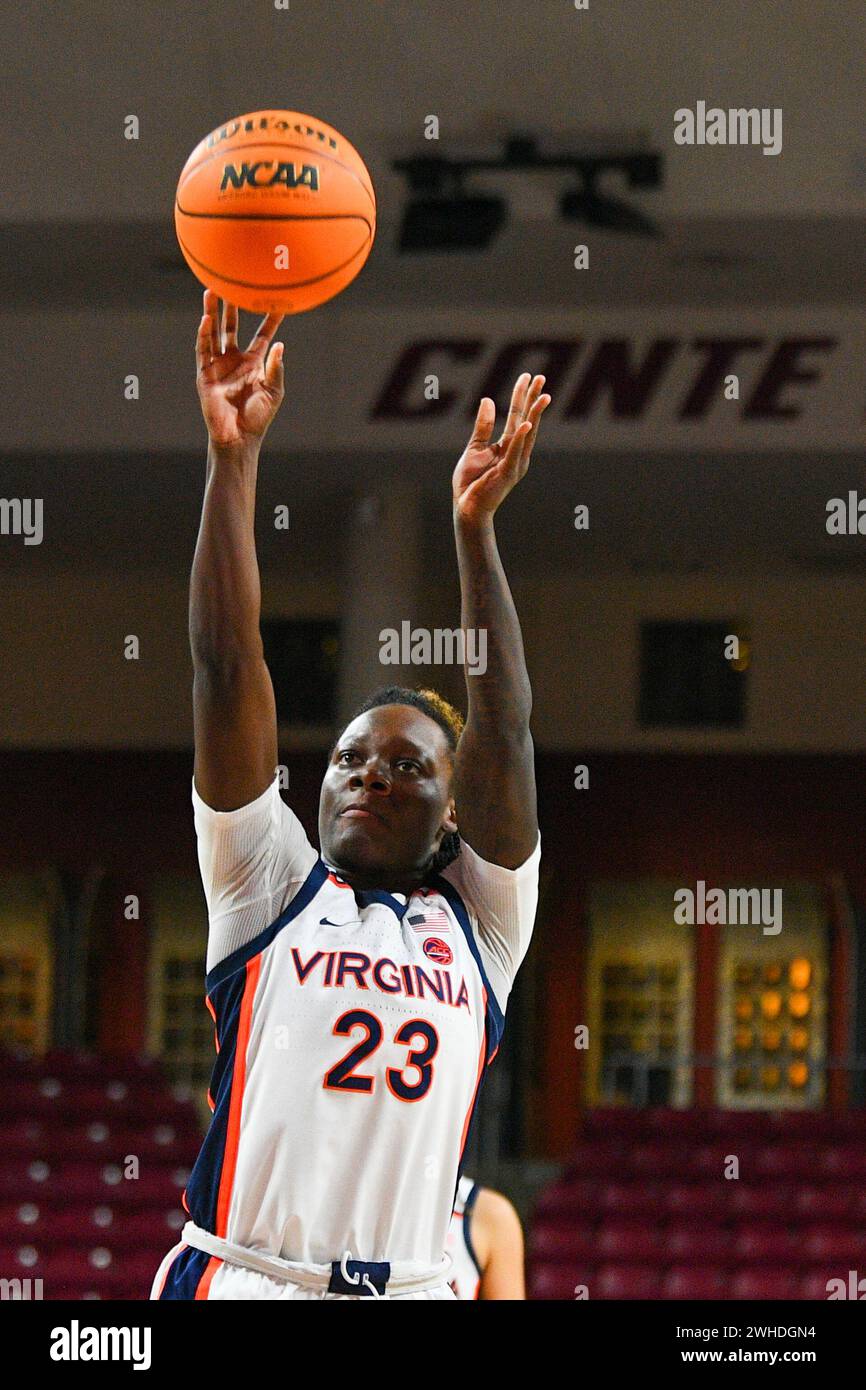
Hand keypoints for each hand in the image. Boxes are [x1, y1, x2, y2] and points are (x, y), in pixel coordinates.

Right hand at [196, 290, 284, 449]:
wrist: (238, 437)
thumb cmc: (258, 417)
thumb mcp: (274, 391)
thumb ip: (276, 368)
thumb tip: (280, 344)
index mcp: (253, 363)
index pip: (262, 335)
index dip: (269, 319)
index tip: (277, 300)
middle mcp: (234, 360)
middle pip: (232, 327)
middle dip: (232, 307)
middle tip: (233, 284)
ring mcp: (218, 365)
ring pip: (214, 333)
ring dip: (213, 313)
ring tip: (212, 291)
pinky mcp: (204, 374)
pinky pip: (203, 350)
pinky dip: (204, 334)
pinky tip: (206, 319)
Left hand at [453, 373, 549, 524]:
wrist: (466, 508)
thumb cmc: (471, 482)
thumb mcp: (475, 448)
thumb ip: (483, 426)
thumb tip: (488, 400)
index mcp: (509, 446)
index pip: (518, 416)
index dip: (522, 396)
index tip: (528, 376)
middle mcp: (517, 453)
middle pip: (527, 420)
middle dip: (533, 399)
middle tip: (541, 377)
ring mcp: (514, 463)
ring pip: (527, 435)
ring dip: (535, 415)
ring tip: (543, 396)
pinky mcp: (507, 474)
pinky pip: (514, 453)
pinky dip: (521, 439)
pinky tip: (527, 424)